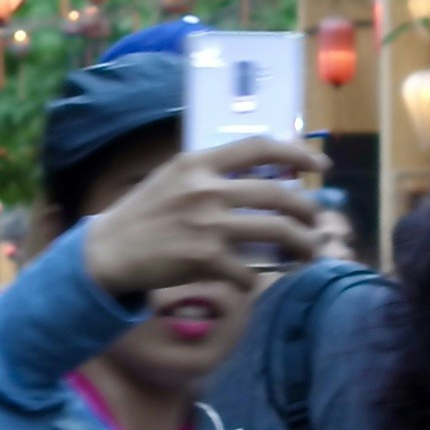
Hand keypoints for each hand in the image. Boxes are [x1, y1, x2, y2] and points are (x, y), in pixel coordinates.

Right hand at [81, 139, 326, 303]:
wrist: (109, 251)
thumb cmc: (144, 214)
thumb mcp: (173, 177)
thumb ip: (211, 173)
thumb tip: (259, 175)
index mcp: (199, 163)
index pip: (259, 147)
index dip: (296, 154)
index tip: (320, 166)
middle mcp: (207, 189)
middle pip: (279, 195)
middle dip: (308, 211)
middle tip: (315, 223)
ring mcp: (208, 225)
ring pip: (277, 232)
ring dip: (302, 245)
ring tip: (308, 253)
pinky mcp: (205, 260)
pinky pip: (251, 272)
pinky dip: (259, 280)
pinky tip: (257, 281)